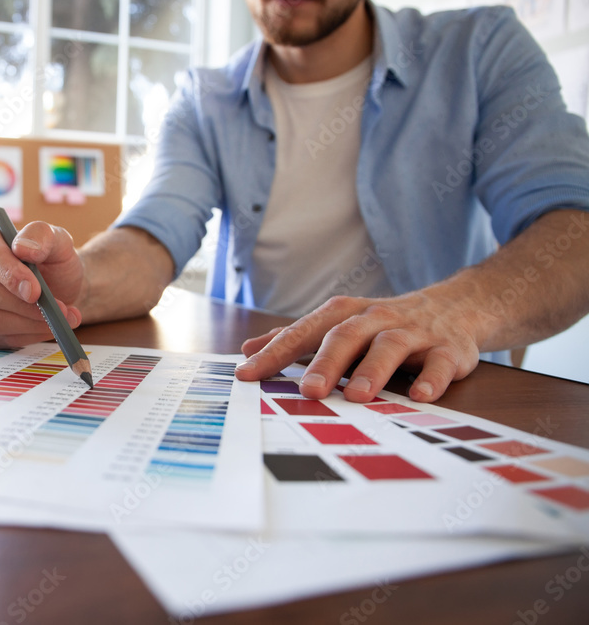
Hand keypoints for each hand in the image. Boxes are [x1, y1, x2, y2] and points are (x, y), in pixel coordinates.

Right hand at [0, 220, 84, 347]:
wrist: (60, 286)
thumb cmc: (52, 260)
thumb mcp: (57, 240)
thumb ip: (41, 236)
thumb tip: (22, 247)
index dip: (10, 273)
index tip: (35, 290)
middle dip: (22, 304)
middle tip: (56, 309)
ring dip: (30, 322)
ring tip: (61, 318)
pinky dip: (28, 335)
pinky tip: (48, 327)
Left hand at [233, 292, 484, 402]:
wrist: (455, 306)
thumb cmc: (383, 323)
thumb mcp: (339, 324)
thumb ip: (296, 339)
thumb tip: (249, 349)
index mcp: (344, 314)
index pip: (304, 332)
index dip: (275, 352)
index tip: (248, 373)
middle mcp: (375, 319)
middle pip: (346, 336)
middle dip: (326, 363)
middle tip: (308, 391)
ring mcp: (412, 333)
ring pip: (390, 347)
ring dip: (373, 370)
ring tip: (357, 395)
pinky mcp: (448, 349)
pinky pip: (440, 363)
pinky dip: (431, 379)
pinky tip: (420, 396)